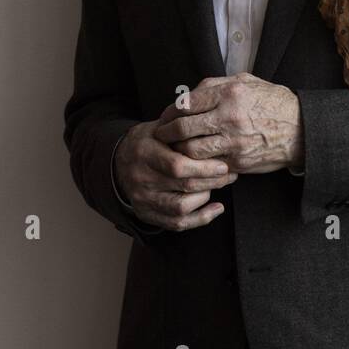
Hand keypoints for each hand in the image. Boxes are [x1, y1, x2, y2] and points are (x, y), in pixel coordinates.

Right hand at [114, 118, 237, 232]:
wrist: (119, 163)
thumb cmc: (146, 142)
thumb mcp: (157, 128)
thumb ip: (180, 127)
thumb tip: (209, 124)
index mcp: (144, 153)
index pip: (177, 165)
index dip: (203, 167)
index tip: (223, 164)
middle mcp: (141, 179)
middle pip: (183, 186)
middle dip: (212, 181)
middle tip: (229, 174)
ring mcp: (143, 199)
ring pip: (181, 207)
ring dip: (206, 197)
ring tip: (218, 185)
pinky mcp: (147, 214)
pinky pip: (177, 224)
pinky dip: (201, 218)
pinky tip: (216, 208)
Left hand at [155, 74, 303, 173]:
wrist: (300, 129)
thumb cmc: (271, 102)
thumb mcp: (246, 82)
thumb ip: (215, 85)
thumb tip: (189, 95)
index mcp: (229, 94)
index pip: (186, 104)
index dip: (169, 112)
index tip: (165, 117)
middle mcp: (229, 117)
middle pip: (183, 129)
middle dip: (167, 134)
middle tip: (161, 135)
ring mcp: (233, 142)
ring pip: (191, 151)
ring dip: (179, 151)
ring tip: (175, 149)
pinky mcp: (238, 162)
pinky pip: (208, 166)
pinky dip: (198, 164)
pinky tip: (195, 160)